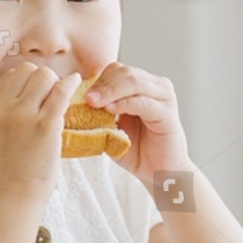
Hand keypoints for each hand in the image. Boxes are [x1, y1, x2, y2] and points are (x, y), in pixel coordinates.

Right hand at [0, 62, 77, 203]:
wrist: (12, 196)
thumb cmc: (4, 173)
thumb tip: (13, 98)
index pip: (9, 77)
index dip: (26, 80)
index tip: (37, 91)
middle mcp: (3, 108)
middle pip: (27, 71)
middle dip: (42, 78)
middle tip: (51, 93)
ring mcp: (24, 116)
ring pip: (44, 76)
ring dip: (56, 82)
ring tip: (62, 92)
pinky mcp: (46, 125)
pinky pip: (61, 92)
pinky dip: (71, 84)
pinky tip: (76, 83)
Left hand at [84, 62, 190, 180]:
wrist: (158, 172)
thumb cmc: (136, 150)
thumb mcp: (112, 126)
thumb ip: (100, 111)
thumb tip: (74, 101)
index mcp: (143, 85)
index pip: (117, 70)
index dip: (98, 80)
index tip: (81, 95)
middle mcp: (156, 86)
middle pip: (125, 72)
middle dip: (103, 84)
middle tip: (86, 98)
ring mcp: (164, 97)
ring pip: (134, 82)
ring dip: (110, 91)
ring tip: (93, 102)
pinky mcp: (168, 113)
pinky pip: (143, 102)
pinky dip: (125, 103)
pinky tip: (110, 110)